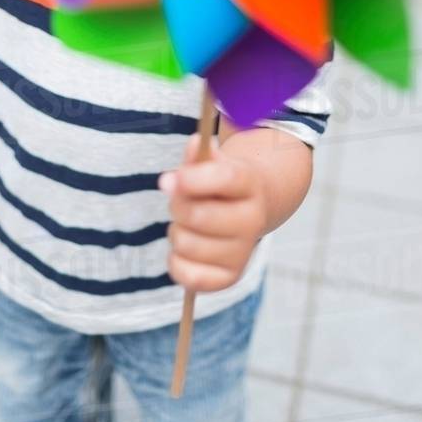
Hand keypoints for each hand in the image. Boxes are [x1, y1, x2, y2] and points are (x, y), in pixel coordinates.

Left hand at [158, 133, 267, 291]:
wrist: (248, 210)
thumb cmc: (220, 184)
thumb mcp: (212, 162)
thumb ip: (199, 153)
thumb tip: (194, 144)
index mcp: (250, 183)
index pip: (226, 179)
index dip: (193, 179)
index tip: (168, 179)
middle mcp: (253, 220)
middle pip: (199, 216)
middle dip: (177, 205)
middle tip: (178, 200)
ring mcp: (243, 252)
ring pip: (187, 244)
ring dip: (176, 232)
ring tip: (187, 224)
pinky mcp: (230, 277)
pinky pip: (189, 276)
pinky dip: (176, 262)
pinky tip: (184, 249)